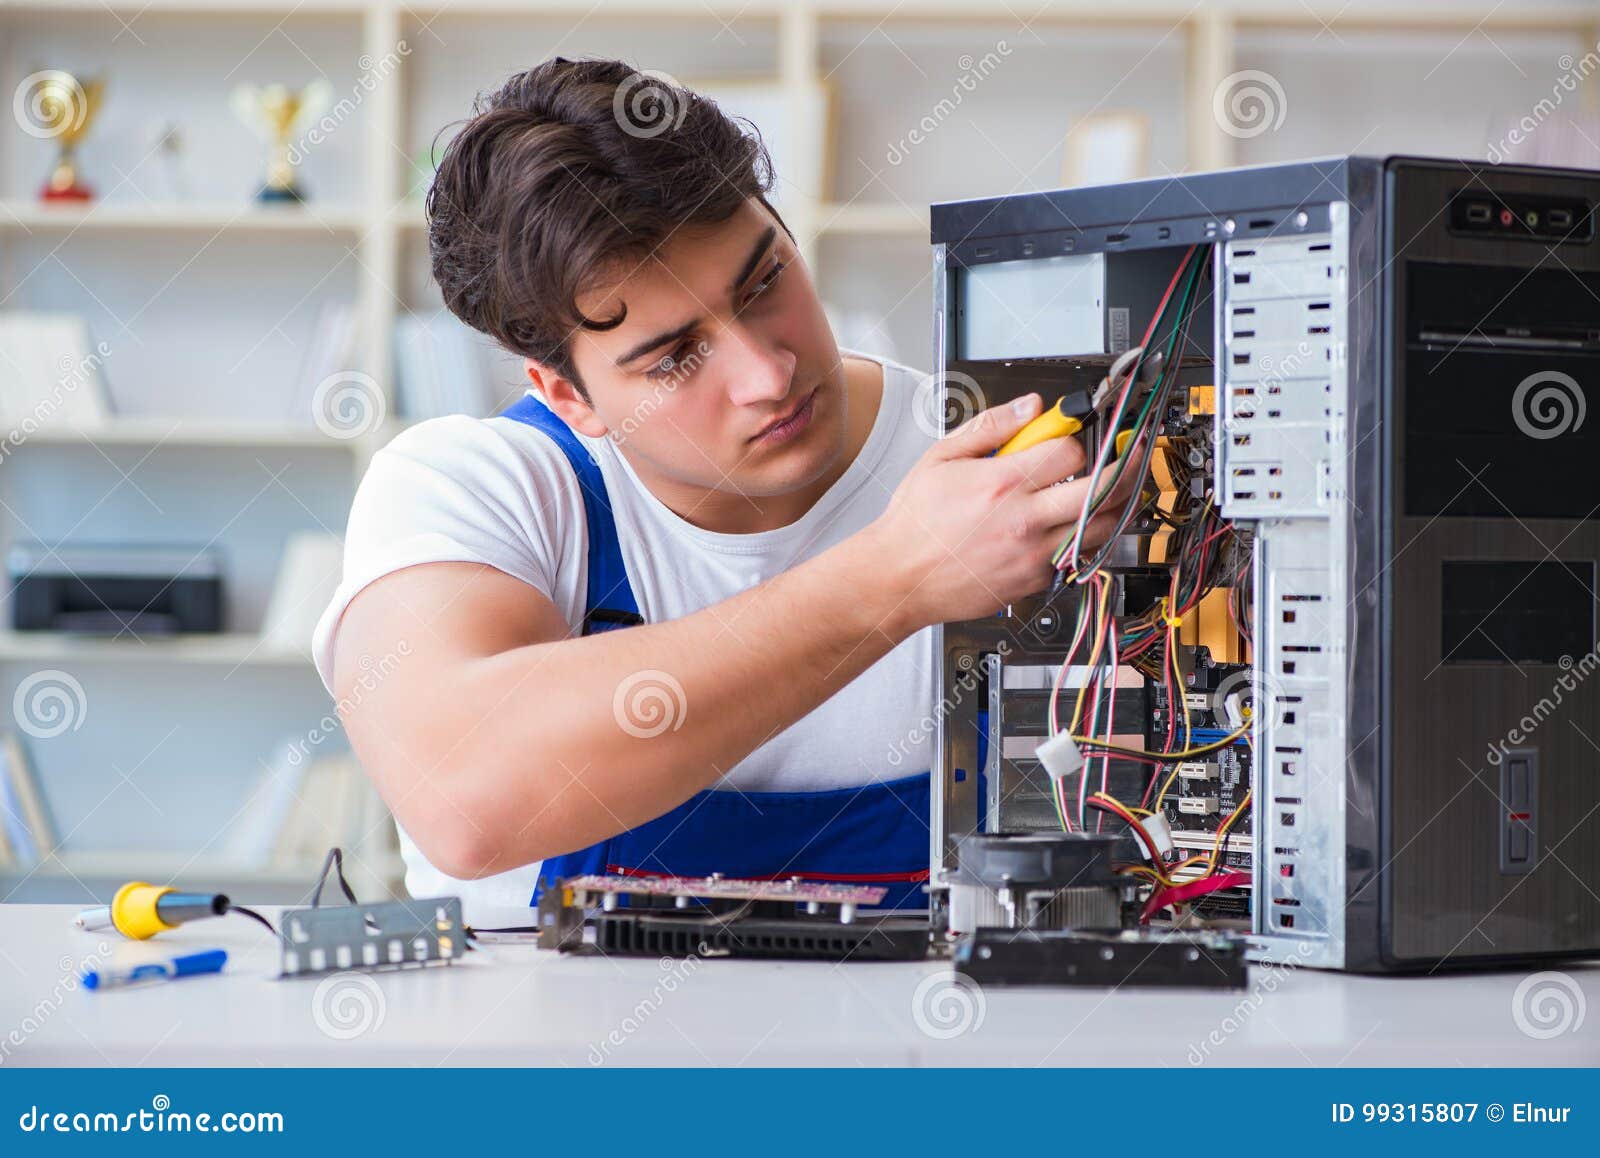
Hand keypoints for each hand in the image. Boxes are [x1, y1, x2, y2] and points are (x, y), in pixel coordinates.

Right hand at [867, 394, 1141, 630]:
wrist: (899, 578)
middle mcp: (1025, 520)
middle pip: (1103, 490)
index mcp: (1003, 483)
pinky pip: (1073, 554)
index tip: (1072, 438)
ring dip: (1112, 506)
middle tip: (1130, 456)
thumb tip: (1030, 406)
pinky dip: (1078, 537)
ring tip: (1105, 490)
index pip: (1070, 452)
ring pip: (1100, 528)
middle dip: (1126, 467)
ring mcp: (1034, 554)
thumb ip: (991, 426)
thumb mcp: (942, 457)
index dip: (1076, 440)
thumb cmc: (915, 523)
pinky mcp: (1034, 580)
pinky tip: (1063, 524)